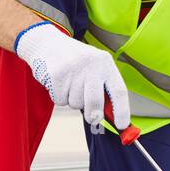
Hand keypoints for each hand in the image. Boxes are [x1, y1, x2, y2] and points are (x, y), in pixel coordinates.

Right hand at [15, 21, 130, 131]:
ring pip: (76, 103)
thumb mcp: (94, 68)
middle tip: (91, 117)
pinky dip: (59, 97)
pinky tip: (59, 83)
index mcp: (106, 63)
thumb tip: (111, 118)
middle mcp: (91, 64)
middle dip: (93, 115)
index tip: (122, 126)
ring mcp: (73, 69)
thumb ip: (103, 89)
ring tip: (69, 84)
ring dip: (72, 101)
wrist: (47, 44)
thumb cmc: (76, 62)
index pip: (119, 91)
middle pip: (95, 103)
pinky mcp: (56, 75)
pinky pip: (60, 101)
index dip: (122, 111)